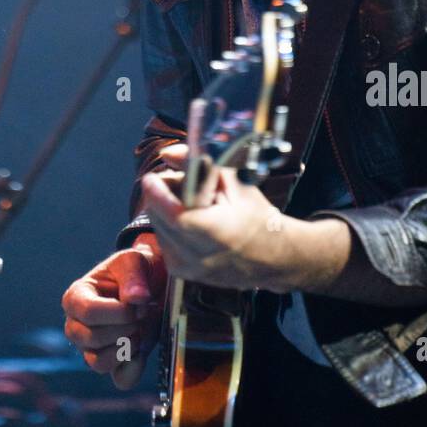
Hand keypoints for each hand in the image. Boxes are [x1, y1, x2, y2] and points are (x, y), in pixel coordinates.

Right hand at [61, 237, 167, 389]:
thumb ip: (133, 275)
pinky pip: (121, 379)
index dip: (120, 312)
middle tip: (144, 314)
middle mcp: (76, 326)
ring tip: (141, 329)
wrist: (149, 285)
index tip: (140, 304)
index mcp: (75, 298)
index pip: (89, 313)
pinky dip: (136, 367)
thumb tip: (136, 299)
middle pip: (92, 339)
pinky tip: (143, 348)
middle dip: (126, 328)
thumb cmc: (133, 271)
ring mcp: (90, 349)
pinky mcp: (111, 365)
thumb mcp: (133, 261)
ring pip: (100, 362)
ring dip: (128, 347)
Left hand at [140, 161, 299, 291]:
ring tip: (190, 202)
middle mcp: (197, 256)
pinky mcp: (182, 273)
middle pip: (159, 218)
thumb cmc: (256, 217)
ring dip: (164, 211)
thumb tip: (168, 154)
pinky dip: (169, 226)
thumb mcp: (235, 183)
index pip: (174, 215)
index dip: (158, 194)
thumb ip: (200, 165)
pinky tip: (189, 220)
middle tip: (179, 181)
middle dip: (162, 196)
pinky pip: (163, 241)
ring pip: (157, 228)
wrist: (273, 258)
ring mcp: (188, 268)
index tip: (152, 177)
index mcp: (216, 233)